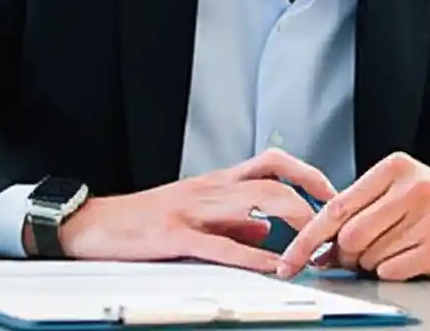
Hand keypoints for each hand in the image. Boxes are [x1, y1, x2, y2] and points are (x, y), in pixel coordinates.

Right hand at [54, 149, 335, 272]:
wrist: (94, 224)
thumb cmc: (142, 219)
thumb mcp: (194, 212)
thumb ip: (233, 219)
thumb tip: (267, 230)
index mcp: (216, 181)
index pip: (272, 163)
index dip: (308, 174)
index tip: (334, 195)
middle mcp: (210, 188)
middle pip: (274, 181)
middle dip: (312, 202)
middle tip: (334, 226)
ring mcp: (194, 209)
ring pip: (256, 203)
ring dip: (294, 226)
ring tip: (316, 247)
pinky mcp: (176, 234)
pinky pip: (223, 244)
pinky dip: (254, 256)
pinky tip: (273, 266)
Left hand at [277, 152, 429, 280]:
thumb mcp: (394, 191)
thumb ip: (355, 211)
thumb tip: (314, 249)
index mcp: (392, 168)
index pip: (336, 207)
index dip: (307, 238)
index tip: (289, 261)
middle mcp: (412, 188)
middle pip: (350, 236)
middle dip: (347, 253)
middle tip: (360, 253)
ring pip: (370, 256)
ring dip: (372, 263)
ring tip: (395, 248)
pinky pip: (392, 271)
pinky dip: (392, 271)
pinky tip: (410, 258)